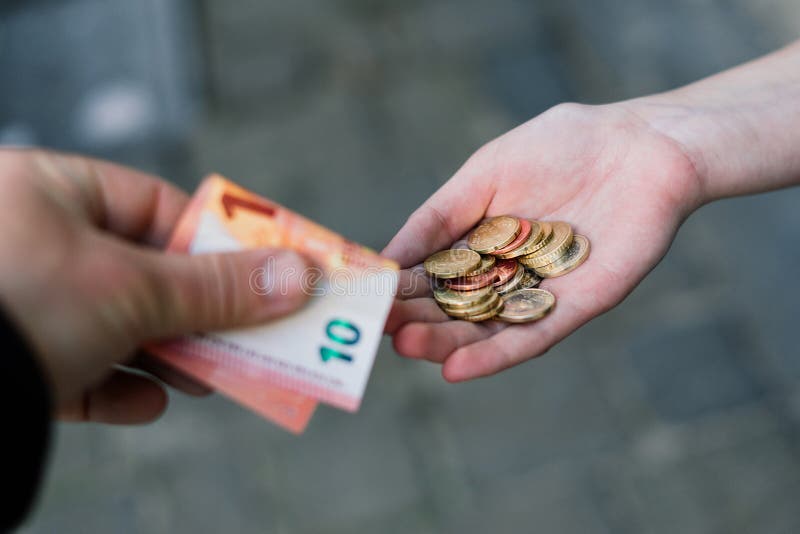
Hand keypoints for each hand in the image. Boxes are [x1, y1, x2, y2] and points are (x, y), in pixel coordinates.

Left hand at [0, 149, 308, 423]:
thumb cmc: (18, 301)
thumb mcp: (132, 289)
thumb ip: (218, 287)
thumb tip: (300, 275)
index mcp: (48, 193)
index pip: (157, 208)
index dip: (218, 243)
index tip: (267, 272)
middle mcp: (29, 242)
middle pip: (144, 273)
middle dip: (200, 310)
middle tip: (254, 332)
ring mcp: (17, 305)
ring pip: (115, 325)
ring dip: (167, 355)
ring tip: (211, 378)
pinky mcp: (9, 363)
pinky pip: (76, 370)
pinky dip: (115, 389)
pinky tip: (146, 405)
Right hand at [384, 103, 704, 381]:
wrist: (642, 143)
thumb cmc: (561, 146)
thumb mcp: (483, 174)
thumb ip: (438, 217)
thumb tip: (386, 257)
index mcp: (482, 243)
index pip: (433, 276)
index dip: (402, 291)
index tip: (367, 304)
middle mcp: (508, 275)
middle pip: (456, 310)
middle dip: (419, 323)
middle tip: (383, 334)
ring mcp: (542, 293)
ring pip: (488, 329)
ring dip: (448, 345)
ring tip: (408, 348)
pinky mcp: (579, 306)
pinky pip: (534, 335)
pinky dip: (496, 354)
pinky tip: (457, 369)